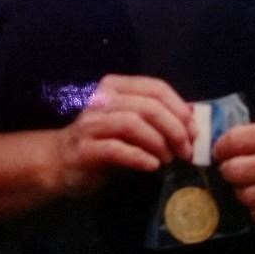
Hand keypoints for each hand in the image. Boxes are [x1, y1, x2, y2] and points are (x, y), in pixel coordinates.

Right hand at [52, 75, 194, 198]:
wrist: (60, 161)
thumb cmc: (102, 141)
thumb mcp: (129, 123)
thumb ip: (155, 117)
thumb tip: (194, 117)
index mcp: (115, 87)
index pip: (155, 88)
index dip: (180, 108)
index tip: (194, 131)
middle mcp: (101, 99)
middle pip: (147, 106)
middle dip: (174, 129)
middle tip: (186, 150)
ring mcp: (91, 123)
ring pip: (133, 124)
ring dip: (158, 143)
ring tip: (169, 159)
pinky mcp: (85, 148)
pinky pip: (116, 149)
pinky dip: (139, 157)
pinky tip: (152, 166)